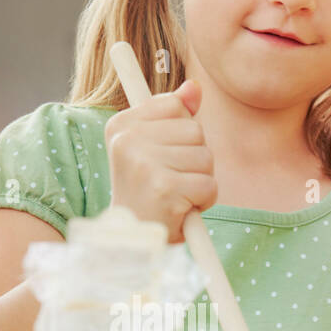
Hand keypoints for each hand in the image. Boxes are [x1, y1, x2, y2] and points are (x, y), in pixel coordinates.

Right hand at [104, 79, 217, 242]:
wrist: (132, 242)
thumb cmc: (146, 194)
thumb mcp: (154, 149)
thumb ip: (174, 115)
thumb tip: (195, 88)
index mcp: (121, 126)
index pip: (176, 106)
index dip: (181, 134)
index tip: (162, 156)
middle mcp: (127, 141)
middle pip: (196, 130)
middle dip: (194, 160)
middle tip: (170, 182)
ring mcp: (145, 164)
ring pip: (206, 157)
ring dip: (200, 181)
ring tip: (175, 196)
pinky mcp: (164, 189)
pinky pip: (209, 185)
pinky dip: (203, 202)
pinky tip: (180, 209)